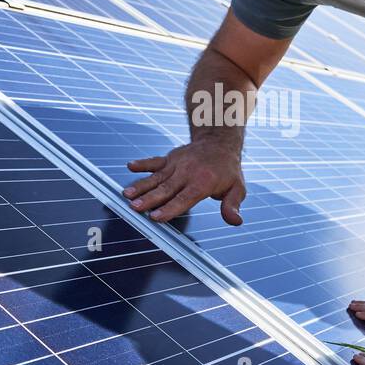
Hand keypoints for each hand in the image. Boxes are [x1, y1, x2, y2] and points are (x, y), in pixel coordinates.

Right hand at [124, 139, 246, 224]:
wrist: (219, 143)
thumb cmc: (227, 170)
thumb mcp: (237, 188)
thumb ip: (232, 205)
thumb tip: (235, 221)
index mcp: (203, 183)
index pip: (184, 198)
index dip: (169, 208)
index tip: (155, 217)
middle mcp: (187, 173)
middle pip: (166, 189)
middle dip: (149, 199)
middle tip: (135, 207)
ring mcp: (176, 164)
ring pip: (156, 177)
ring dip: (141, 186)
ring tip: (126, 194)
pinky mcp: (169, 158)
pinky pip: (154, 161)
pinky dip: (142, 163)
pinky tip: (130, 166)